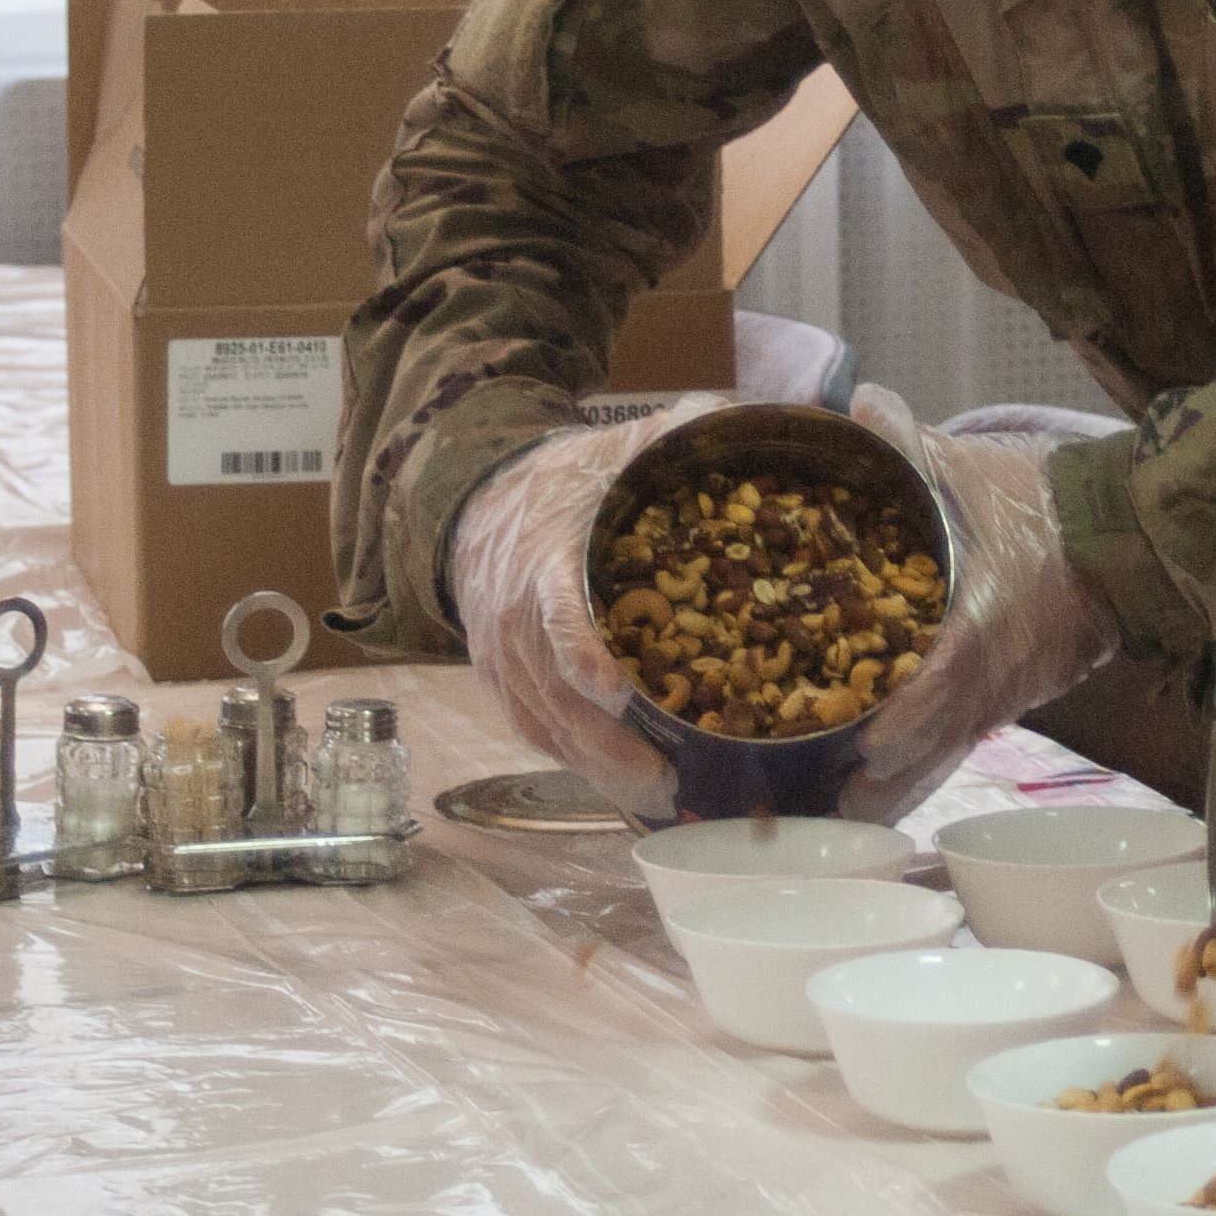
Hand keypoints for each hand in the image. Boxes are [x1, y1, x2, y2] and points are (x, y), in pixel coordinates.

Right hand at [444, 405, 730, 823]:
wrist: (480, 501)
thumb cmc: (565, 481)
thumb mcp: (613, 450)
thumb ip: (670, 438)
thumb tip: (735, 419)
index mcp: (542, 561)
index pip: (554, 617)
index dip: (582, 656)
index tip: (616, 690)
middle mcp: (512, 618)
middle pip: (552, 694)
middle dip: (605, 743)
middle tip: (664, 779)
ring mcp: (501, 656)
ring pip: (542, 724)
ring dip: (596, 766)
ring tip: (656, 796)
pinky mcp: (502, 680)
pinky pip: (532, 729)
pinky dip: (573, 760)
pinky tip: (620, 784)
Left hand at [838, 386, 1123, 821]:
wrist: (1116, 532)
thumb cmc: (1038, 502)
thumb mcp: (975, 468)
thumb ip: (915, 444)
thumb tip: (861, 405)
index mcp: (990, 612)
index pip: (955, 673)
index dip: (915, 712)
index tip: (872, 744)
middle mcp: (998, 667)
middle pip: (942, 738)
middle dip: (889, 775)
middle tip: (827, 803)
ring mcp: (1005, 690)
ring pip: (949, 753)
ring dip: (900, 786)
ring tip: (837, 815)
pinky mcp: (1008, 700)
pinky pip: (960, 744)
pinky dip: (922, 767)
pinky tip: (878, 792)